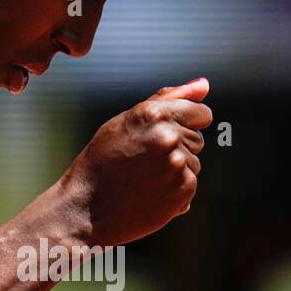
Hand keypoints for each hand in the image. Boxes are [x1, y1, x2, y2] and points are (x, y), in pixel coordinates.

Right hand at [59, 77, 211, 245]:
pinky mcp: (183, 189)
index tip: (161, 136)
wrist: (85, 207)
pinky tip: (148, 192)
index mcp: (153, 113)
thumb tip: (205, 83)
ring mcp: (177, 163)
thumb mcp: (126, 121)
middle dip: (177, 147)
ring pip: (194, 162)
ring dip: (175, 169)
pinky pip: (190, 183)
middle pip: (197, 138)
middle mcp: (168, 136)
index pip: (201, 112)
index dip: (183, 123)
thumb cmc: (102, 159)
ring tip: (142, 178)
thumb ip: (168, 99)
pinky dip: (174, 189)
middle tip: (141, 160)